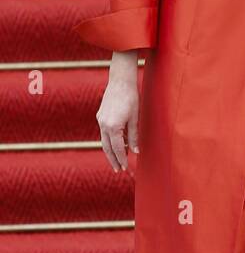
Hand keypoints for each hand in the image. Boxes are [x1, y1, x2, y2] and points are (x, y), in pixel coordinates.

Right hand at [98, 51, 140, 173]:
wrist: (120, 81)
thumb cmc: (131, 98)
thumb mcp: (135, 118)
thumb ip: (134, 136)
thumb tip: (135, 151)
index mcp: (112, 127)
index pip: (117, 149)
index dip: (122, 159)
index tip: (125, 168)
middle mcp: (103, 125)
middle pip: (107, 148)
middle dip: (113, 160)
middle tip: (119, 170)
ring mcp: (100, 120)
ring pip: (104, 141)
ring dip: (111, 151)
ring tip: (118, 161)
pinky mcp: (100, 116)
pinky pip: (104, 132)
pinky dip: (110, 140)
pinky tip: (118, 144)